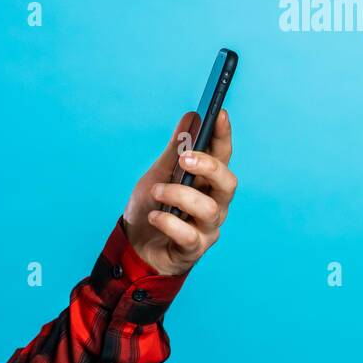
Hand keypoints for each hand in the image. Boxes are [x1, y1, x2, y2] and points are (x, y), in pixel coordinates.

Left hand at [121, 108, 236, 275]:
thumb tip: (192, 117)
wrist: (134, 244)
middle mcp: (214, 202)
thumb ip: (175, 150)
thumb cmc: (151, 206)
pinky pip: (189, 235)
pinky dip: (169, 223)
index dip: (223, 135)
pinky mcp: (194, 249)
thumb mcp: (158, 174)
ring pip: (208, 208)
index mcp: (207, 180)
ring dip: (179, 195)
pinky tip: (154, 216)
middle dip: (209, 167)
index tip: (218, 113)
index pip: (222, 155)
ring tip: (157, 192)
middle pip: (228, 182)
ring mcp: (207, 227)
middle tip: (185, 158)